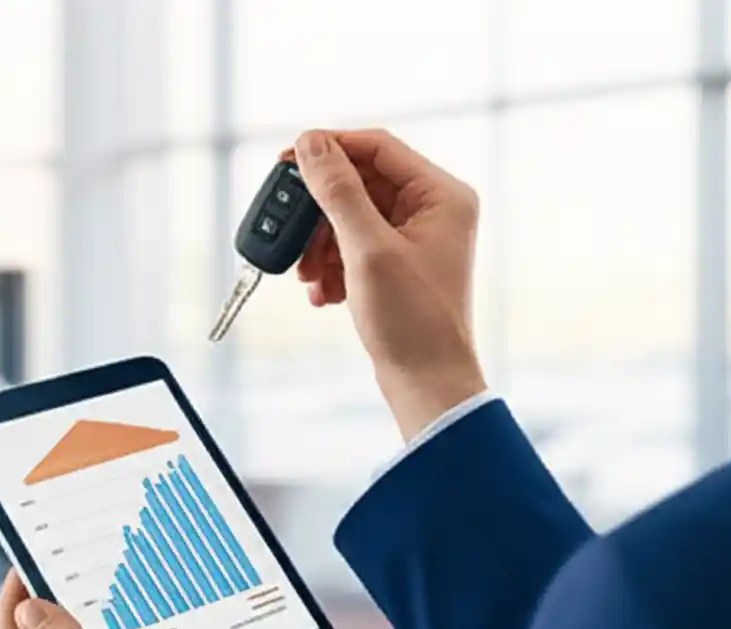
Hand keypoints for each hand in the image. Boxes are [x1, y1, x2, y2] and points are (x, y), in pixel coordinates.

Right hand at [282, 130, 487, 439]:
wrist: (428, 384)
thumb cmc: (412, 322)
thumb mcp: (367, 250)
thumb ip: (338, 191)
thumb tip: (312, 142)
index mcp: (443, 196)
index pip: (378, 147)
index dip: (329, 149)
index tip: (287, 159)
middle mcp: (436, 210)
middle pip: (361, 183)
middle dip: (320, 211)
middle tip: (290, 229)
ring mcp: (419, 238)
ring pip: (352, 216)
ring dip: (321, 243)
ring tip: (308, 275)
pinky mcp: (401, 264)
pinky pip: (356, 244)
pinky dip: (332, 263)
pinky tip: (322, 291)